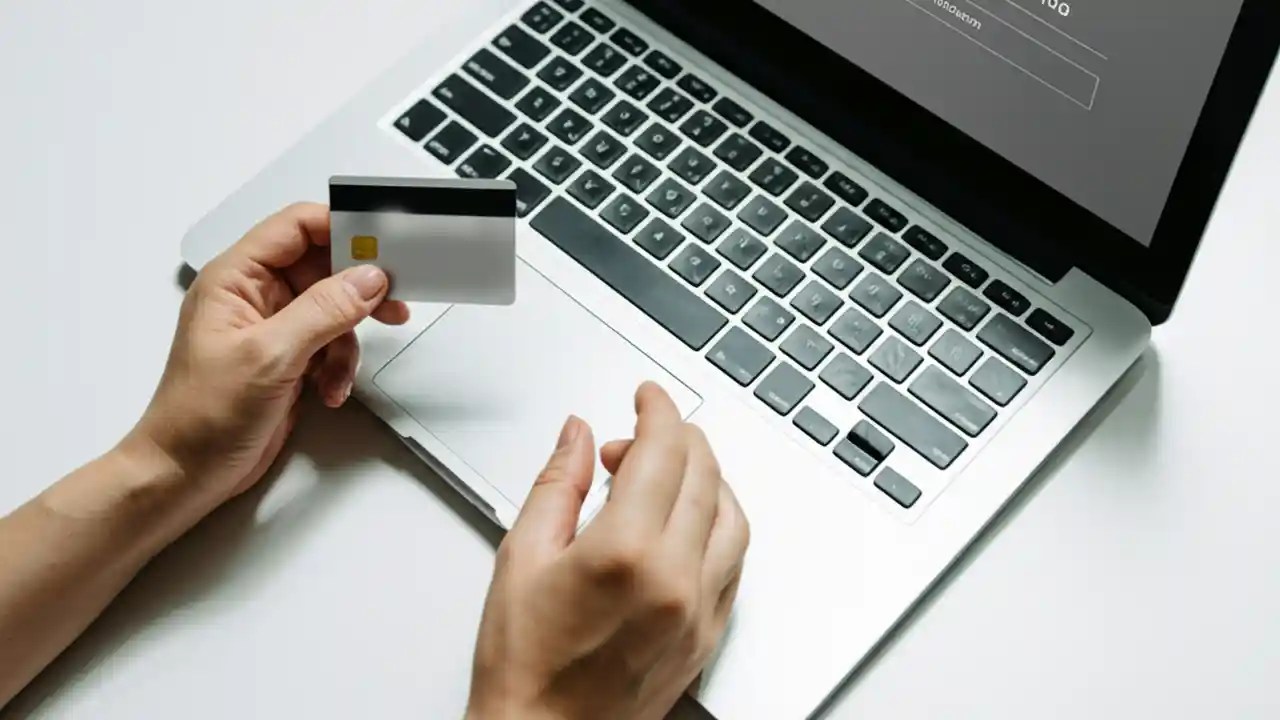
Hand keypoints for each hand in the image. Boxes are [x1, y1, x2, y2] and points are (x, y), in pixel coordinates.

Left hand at [129, 202, 409, 507]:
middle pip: (322, 267)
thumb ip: (323, 311)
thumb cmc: (199, 417)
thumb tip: (367, 278)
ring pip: (333, 310)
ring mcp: (271, 328)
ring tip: (340, 370)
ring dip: (347, 341)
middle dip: (357, 290)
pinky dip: (339, 366)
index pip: (296, 227)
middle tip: (390, 303)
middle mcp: (254, 296)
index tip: (381, 245)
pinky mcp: (287, 359)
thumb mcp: (269, 356)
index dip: (340, 228)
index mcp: (235, 278)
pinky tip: (328, 390)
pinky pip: (330, 345)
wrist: (186, 474)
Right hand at [466, 383, 749, 719]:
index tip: (647, 397)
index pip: (664, 450)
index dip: (658, 410)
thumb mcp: (520, 559)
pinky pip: (736, 563)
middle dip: (677, 439)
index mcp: (626, 553)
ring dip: (708, 479)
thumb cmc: (524, 669)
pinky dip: (721, 526)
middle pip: (705, 476)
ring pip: (734, 517)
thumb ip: (557, 485)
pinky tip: (687, 522)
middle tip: (638, 436)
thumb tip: (578, 436)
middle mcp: (675, 579)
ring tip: (666, 474)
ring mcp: (700, 611)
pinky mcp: (709, 636)